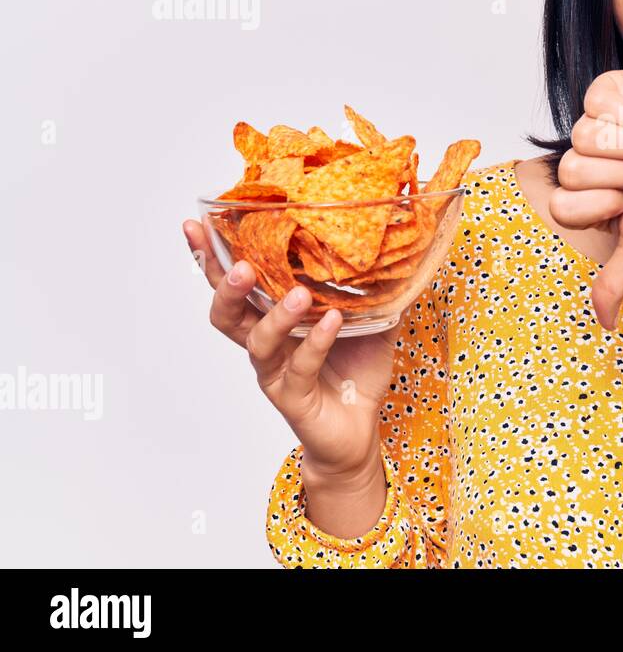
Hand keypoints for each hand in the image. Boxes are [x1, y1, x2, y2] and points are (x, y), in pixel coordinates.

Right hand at [182, 219, 395, 483]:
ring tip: (298, 294)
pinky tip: (332, 322)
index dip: (212, 256)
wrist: (361, 429)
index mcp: (274, 318)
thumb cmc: (355, 372)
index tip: (197, 223)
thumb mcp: (372, 321)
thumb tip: (396, 246)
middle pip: (227, 313)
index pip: (236, 284)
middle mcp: (267, 344)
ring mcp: (277, 372)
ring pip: (257, 342)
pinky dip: (316, 342)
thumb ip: (375, 288)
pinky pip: (300, 367)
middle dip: (225, 286)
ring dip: (275, 315)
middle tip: (240, 264)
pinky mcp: (293, 398)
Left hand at [552, 70, 622, 328]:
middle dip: (616, 176)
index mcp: (594, 197)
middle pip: (568, 171)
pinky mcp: (611, 92)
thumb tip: (605, 325)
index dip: (601, 205)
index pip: (562, 206)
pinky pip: (593, 101)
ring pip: (581, 136)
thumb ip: (616, 282)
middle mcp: (593, 162)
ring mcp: (600, 125)